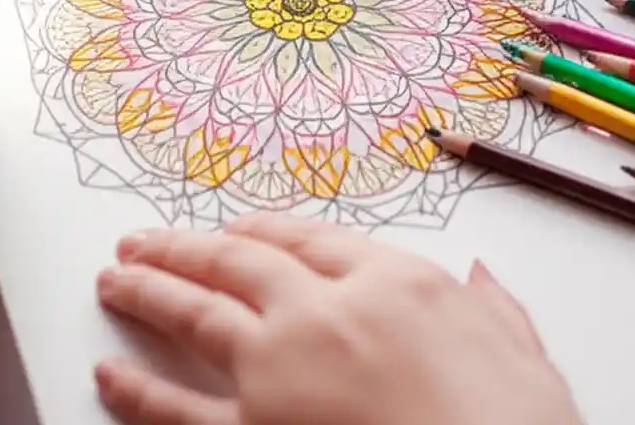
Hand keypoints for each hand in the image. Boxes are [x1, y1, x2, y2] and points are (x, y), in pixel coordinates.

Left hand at [94, 214, 581, 424]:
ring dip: (147, 292)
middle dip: (184, 248)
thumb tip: (483, 277)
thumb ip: (496, 311)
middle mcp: (327, 312)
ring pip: (197, 315)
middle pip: (237, 261)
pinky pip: (179, 409)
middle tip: (143, 241)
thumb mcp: (525, 359)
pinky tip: (109, 375)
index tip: (235, 227)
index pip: (310, 239)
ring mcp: (281, 371)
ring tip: (113, 280)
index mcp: (394, 282)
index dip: (262, 229)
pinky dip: (137, 390)